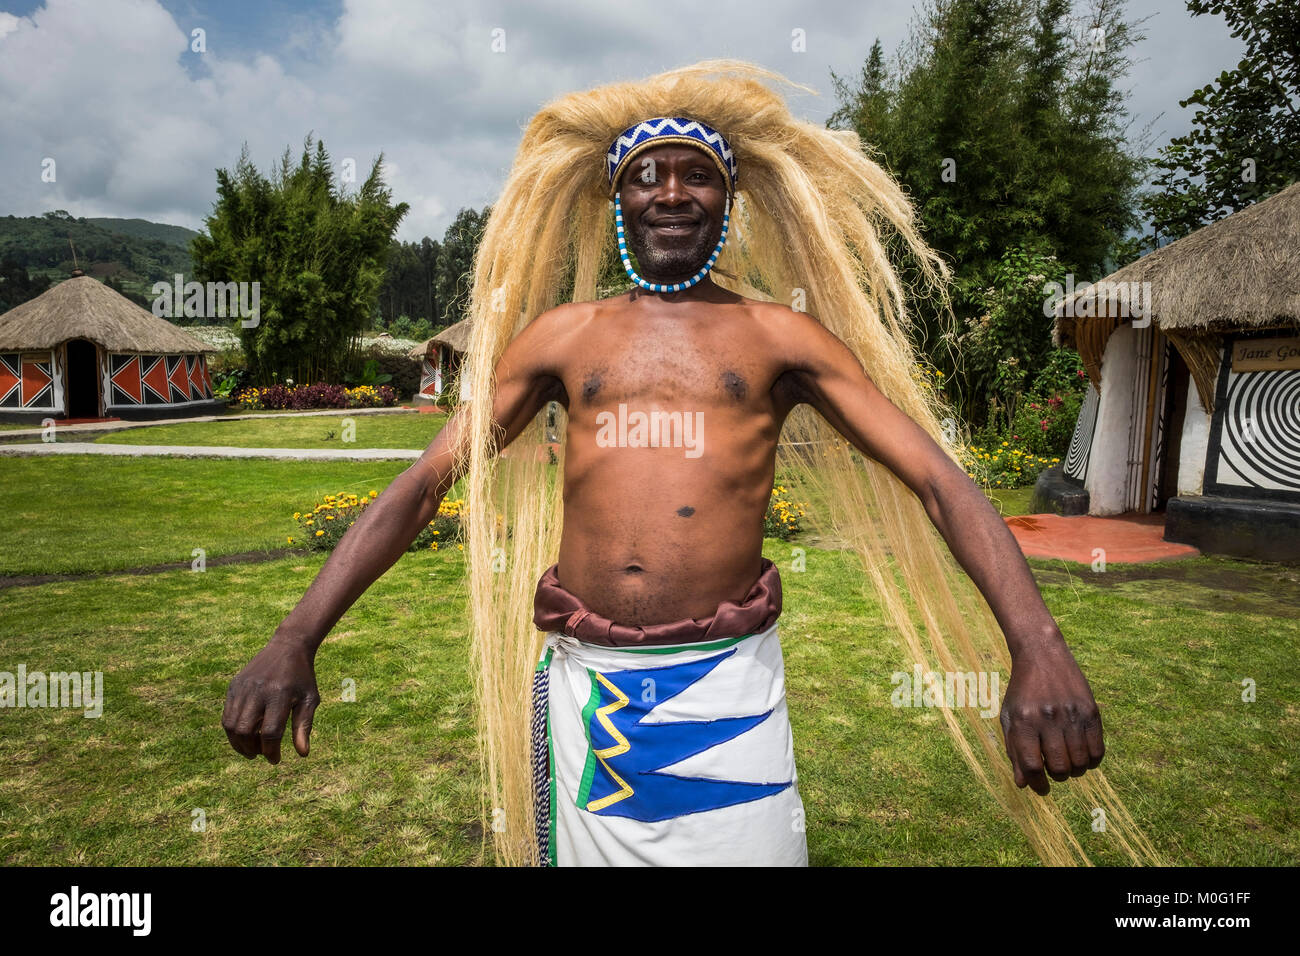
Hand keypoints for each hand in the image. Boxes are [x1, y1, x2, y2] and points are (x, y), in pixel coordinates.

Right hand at [222, 633, 320, 763]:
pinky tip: (244, 734)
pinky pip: (227, 714)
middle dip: (251, 749)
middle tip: (260, 754)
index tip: (275, 760)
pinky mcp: (234, 686)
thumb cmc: (302, 678)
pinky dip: (232, 730)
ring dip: (238, 743)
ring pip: (230, 725)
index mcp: (280, 695)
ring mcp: (243, 687)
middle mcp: (258, 690)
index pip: (270, 732)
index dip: (271, 751)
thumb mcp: (309, 700)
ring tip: (251, 749)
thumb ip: (304, 727)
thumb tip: (302, 755)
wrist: (288, 647)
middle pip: (245, 730)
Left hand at [999, 641, 1103, 794]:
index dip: (1036, 783)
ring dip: (1074, 770)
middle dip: (1057, 776)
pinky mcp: (1091, 711)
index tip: (1040, 787)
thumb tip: (1023, 785)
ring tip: (1067, 760)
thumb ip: (1014, 751)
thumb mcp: (1010, 717)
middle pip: (1059, 768)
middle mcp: (1048, 718)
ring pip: (1079, 763)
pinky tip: (1082, 754)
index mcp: (1024, 721)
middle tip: (1054, 769)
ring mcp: (1072, 714)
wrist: (1043, 655)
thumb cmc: (1023, 691)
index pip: (1032, 766)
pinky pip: (1098, 751)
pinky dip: (1091, 761)